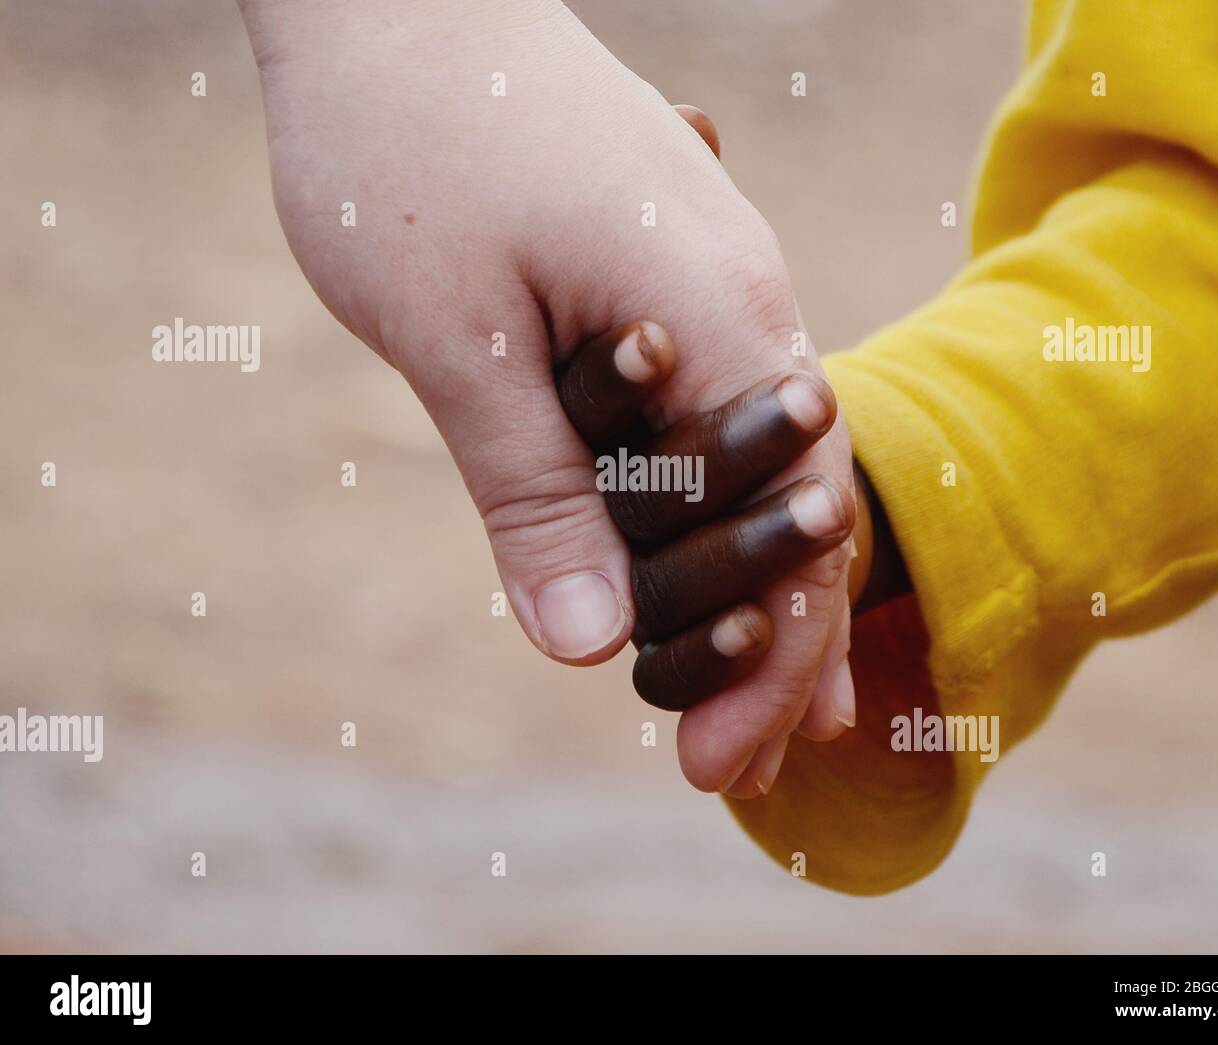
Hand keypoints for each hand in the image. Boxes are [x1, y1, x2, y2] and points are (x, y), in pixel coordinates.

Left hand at [238, 0, 857, 791]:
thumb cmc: (409, 146)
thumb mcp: (458, 341)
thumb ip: (534, 492)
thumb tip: (586, 645)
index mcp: (718, 316)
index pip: (789, 533)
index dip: (766, 667)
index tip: (719, 771)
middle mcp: (748, 300)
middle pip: (799, 512)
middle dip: (772, 651)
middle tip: (736, 773)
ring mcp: (717, 282)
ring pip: (767, 468)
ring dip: (752, 590)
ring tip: (743, 706)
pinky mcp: (670, 277)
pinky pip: (721, 415)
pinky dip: (719, 509)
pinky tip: (705, 564)